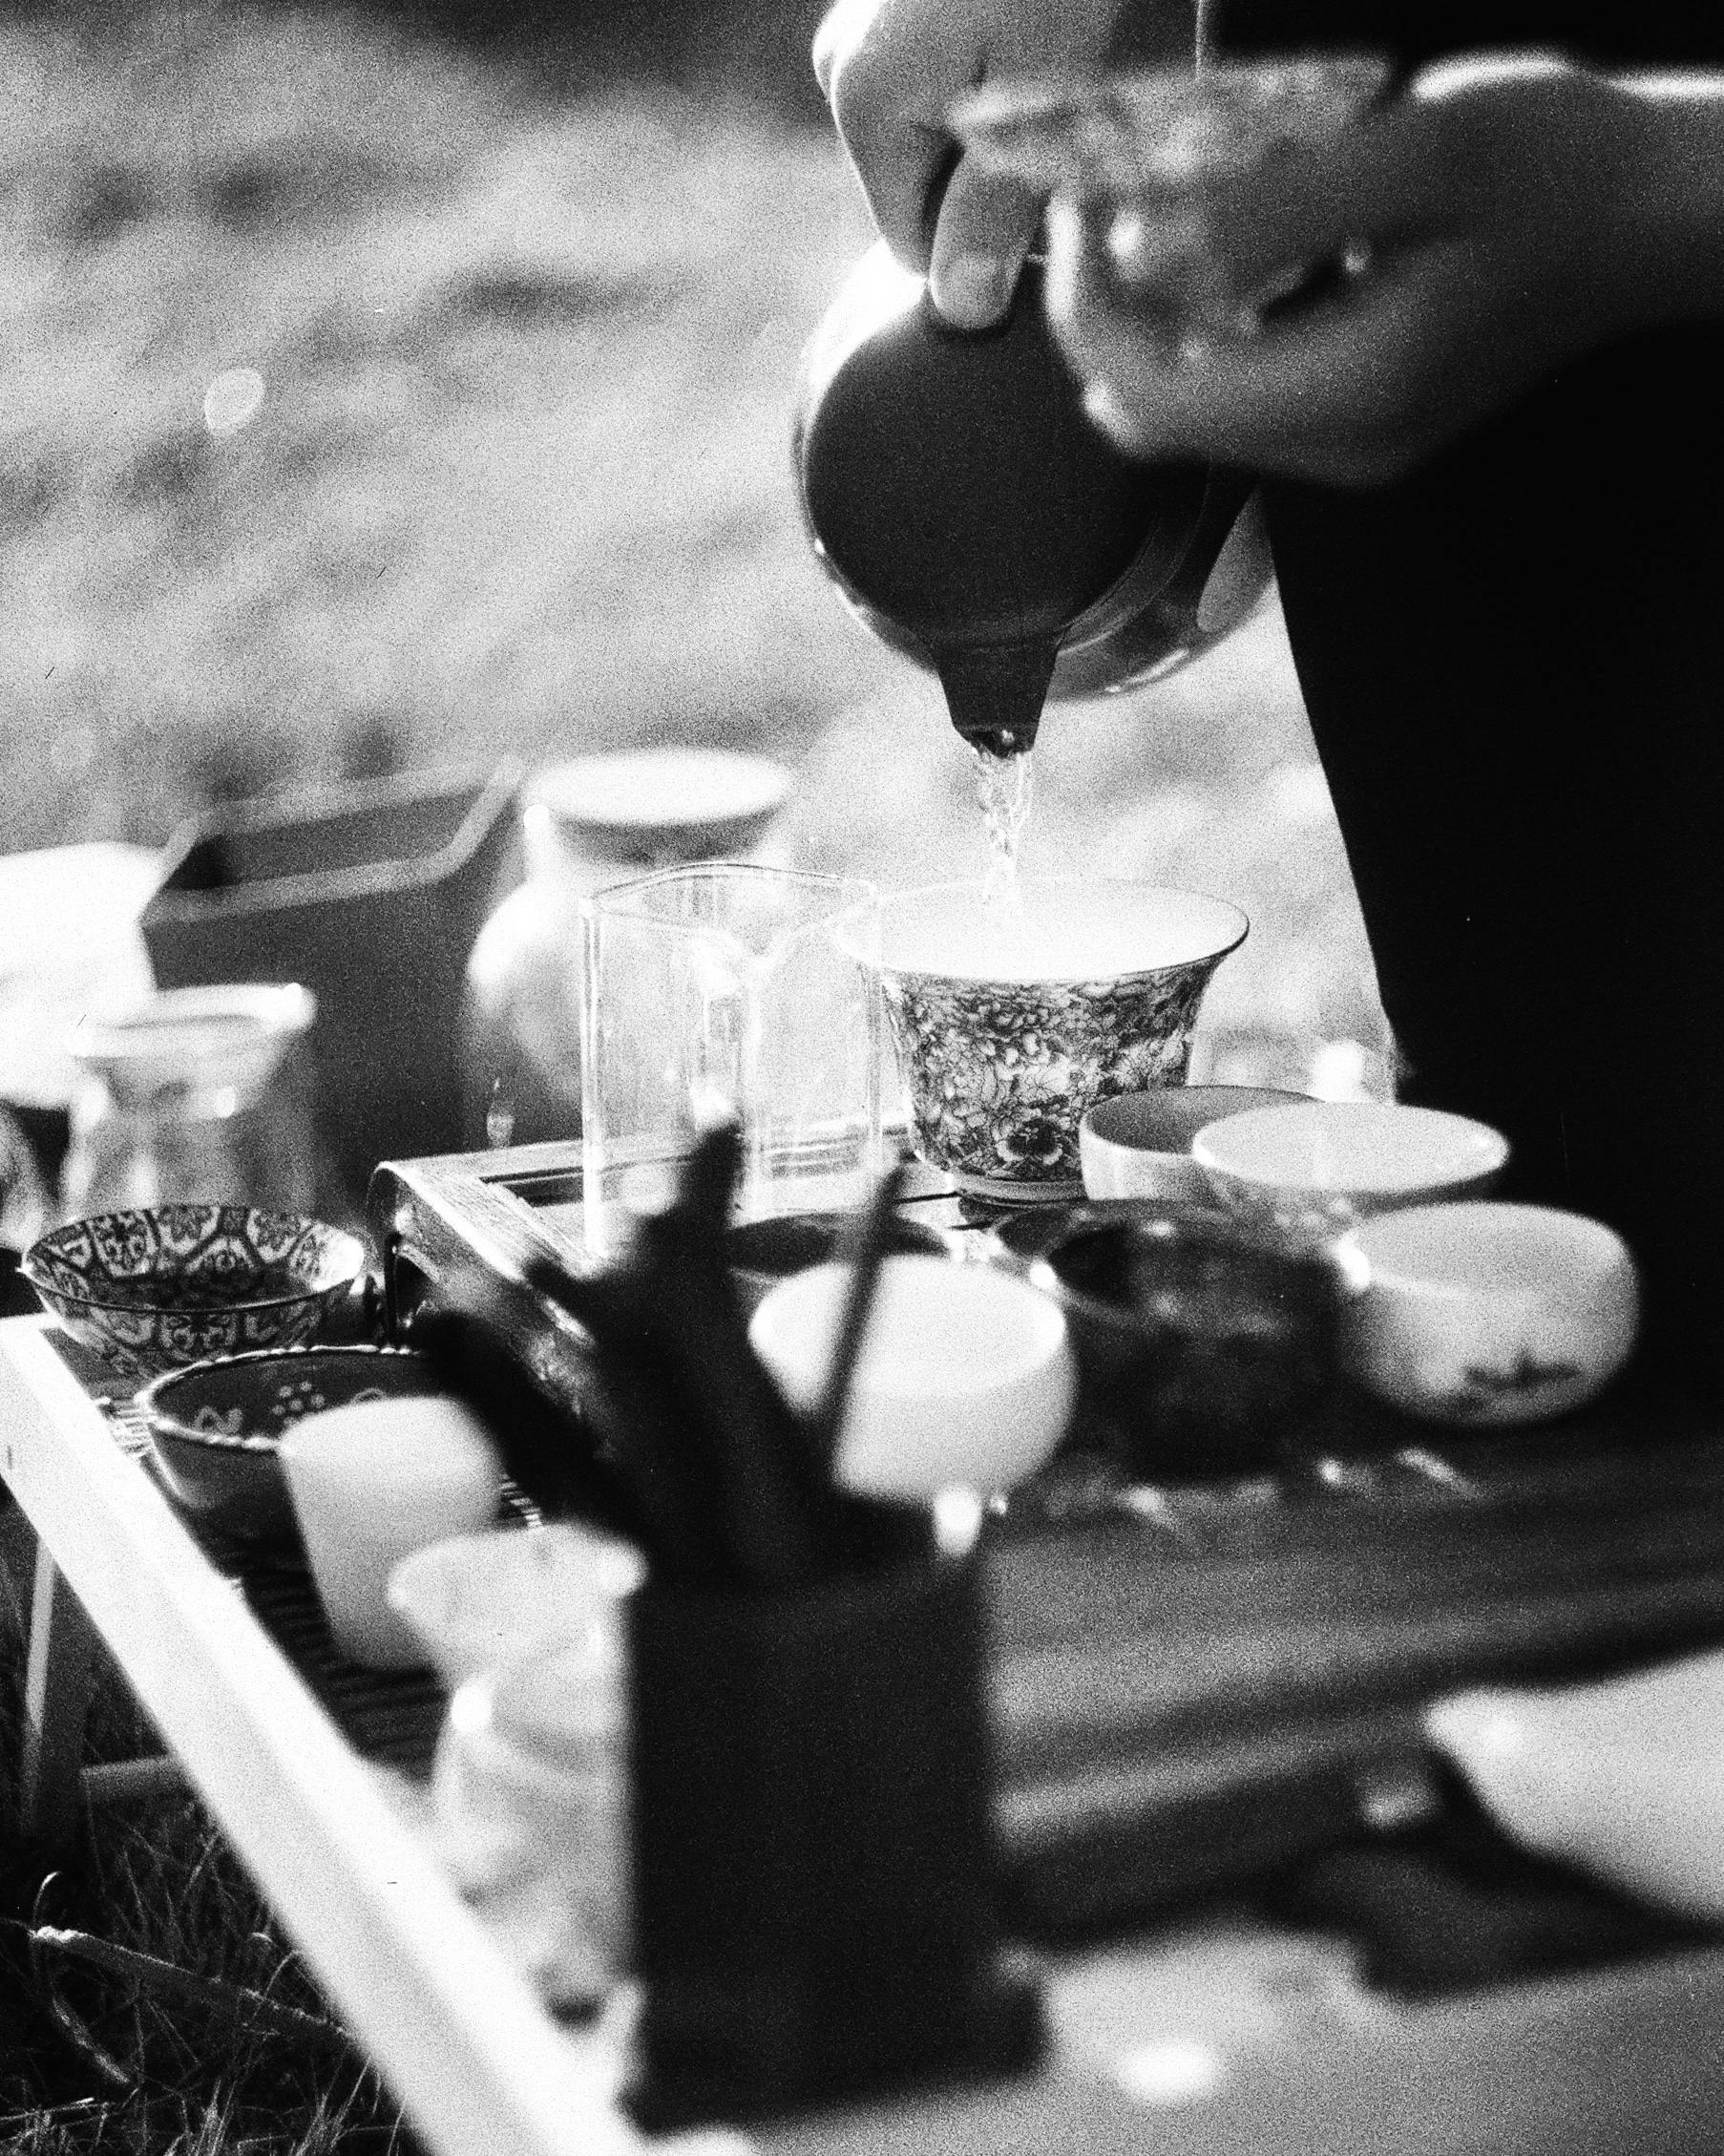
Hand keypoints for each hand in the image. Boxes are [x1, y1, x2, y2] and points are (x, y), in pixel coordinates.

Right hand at [813, 0, 1174, 326]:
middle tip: (1051, 130)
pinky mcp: (880, 18)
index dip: (984, 249)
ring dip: (983, 146)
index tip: (1047, 200)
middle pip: (914, 199)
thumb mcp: (1039, 96)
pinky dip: (972, 99)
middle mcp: (837, 69)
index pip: (912, 249)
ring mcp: (851, 38)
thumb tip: (960, 314)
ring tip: (1037, 80)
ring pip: (923, 153)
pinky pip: (924, 101)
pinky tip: (1015, 52)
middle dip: (980, 194)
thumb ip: (994, 210)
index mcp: (863, 100)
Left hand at [1044, 54, 1723, 484]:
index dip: (1088, 303)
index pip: (1146, 392)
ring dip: (1150, 305)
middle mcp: (1333, 447)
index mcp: (1346, 391)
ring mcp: (1344, 444)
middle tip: (1102, 188)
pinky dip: (1201, 312)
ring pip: (1188, 399)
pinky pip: (1236, 383)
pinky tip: (1225, 233)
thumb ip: (1274, 211)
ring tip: (1159, 197)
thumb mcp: (1423, 154)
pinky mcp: (1353, 419)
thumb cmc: (1560, 168)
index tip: (1083, 197)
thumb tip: (1137, 245)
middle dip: (1106, 304)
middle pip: (1151, 408)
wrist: (1652, 219)